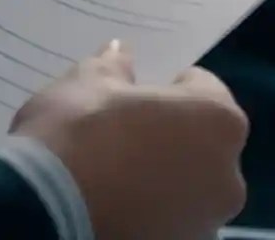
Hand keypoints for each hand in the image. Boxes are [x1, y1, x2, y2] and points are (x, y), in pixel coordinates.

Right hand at [11, 41, 248, 239]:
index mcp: (219, 121)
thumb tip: (120, 52)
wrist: (46, 209)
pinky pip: (168, 219)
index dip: (166, 86)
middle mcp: (228, 175)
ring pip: (187, 185)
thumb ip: (113, 66)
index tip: (133, 95)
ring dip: (162, 176)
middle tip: (122, 133)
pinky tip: (110, 202)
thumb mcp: (87, 81)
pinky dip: (148, 210)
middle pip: (202, 142)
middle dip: (170, 135)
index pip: (203, 87)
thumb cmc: (78, 131)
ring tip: (112, 173)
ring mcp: (206, 221)